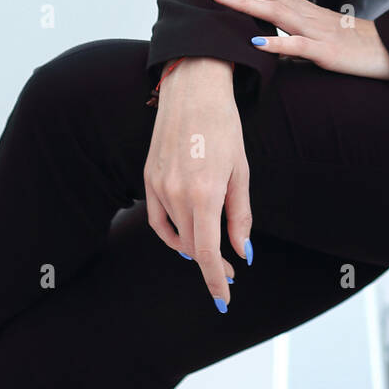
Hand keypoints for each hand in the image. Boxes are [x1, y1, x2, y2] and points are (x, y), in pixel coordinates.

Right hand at [144, 58, 251, 310]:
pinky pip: (157, 219)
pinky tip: (185, 237)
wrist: (193, 89)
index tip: (224, 299)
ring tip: (213, 250)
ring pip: (175, 233)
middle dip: (212, 262)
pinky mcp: (147, 178)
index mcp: (204, 193)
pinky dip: (170, 234)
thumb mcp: (241, 170)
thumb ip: (239, 215)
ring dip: (194, 246)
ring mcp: (157, 186)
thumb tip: (242, 253)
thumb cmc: (224, 126)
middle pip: (192, 246)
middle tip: (232, 267)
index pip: (208, 252)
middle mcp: (176, 194)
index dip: (215, 280)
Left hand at [196, 0, 388, 80]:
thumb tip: (259, 27)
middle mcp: (305, 11)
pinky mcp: (326, 53)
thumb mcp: (314, 31)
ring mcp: (315, 31)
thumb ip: (288, 24)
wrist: (388, 53)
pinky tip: (256, 44)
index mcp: (300, 5)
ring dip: (245, 3)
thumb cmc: (350, 43)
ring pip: (276, 11)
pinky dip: (277, 43)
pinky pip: (299, 47)